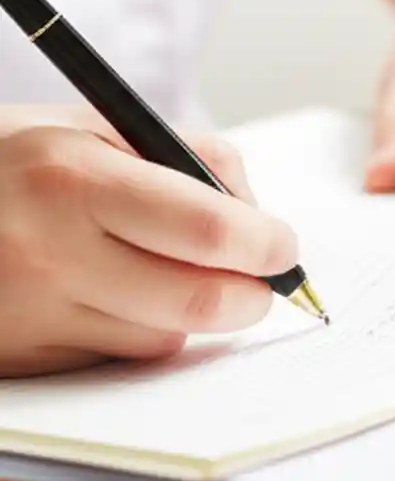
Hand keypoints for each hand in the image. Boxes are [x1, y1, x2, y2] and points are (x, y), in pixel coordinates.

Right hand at [0, 105, 296, 377]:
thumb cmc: (17, 157)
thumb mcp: (96, 124)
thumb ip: (189, 160)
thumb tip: (257, 218)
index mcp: (72, 178)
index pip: (207, 230)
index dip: (266, 246)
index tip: (283, 247)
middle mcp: (47, 251)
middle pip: (196, 301)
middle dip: (251, 295)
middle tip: (264, 281)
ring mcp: (29, 312)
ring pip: (162, 336)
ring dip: (191, 311)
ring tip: (169, 268)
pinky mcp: (21, 355)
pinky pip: (116, 356)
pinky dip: (139, 328)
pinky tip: (114, 292)